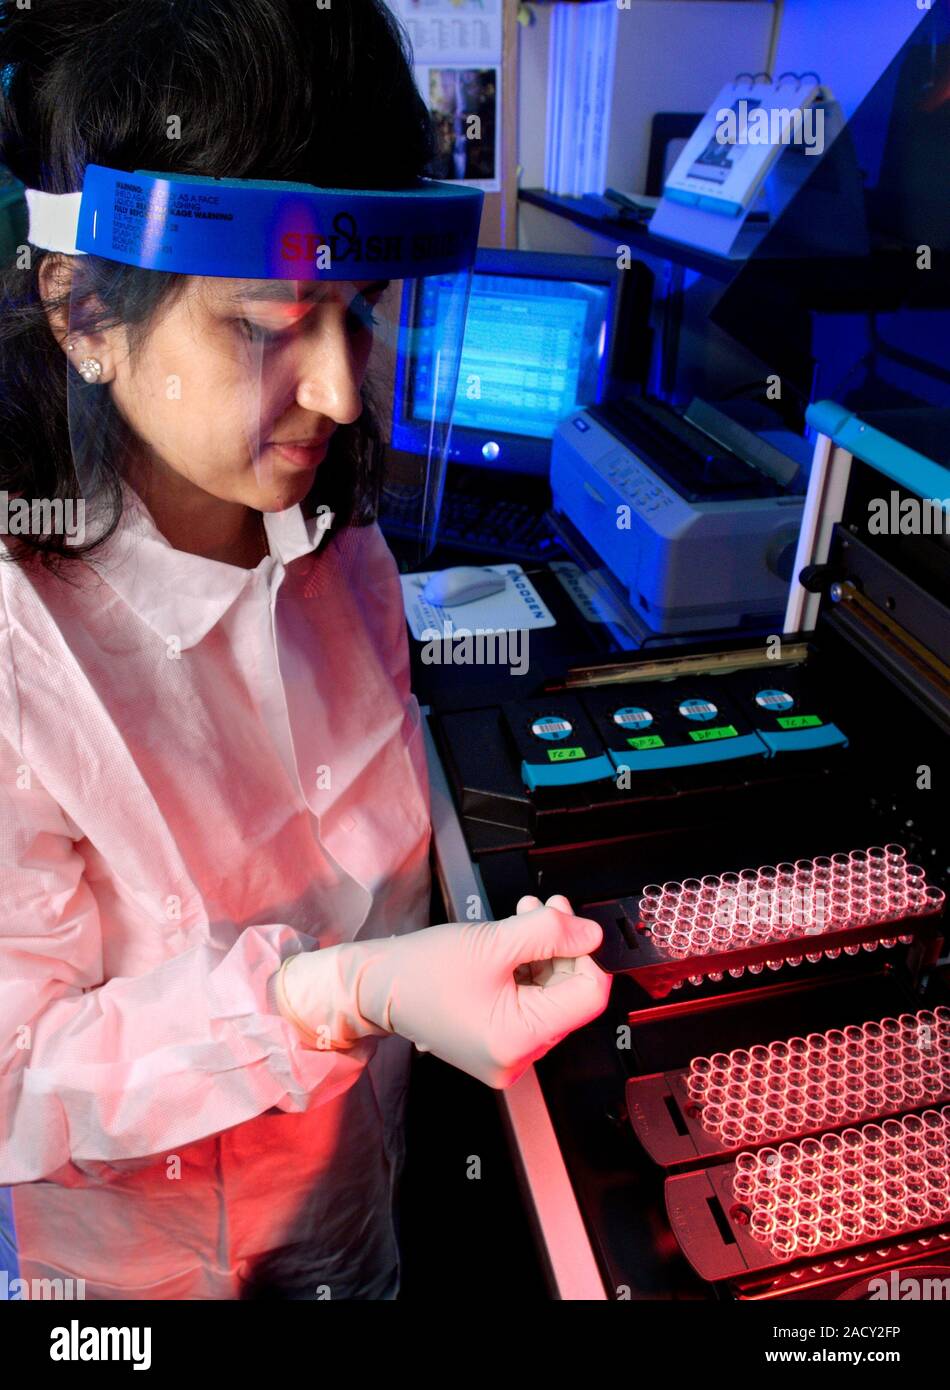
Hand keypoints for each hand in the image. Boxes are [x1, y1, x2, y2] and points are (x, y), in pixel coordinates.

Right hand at [355, 903, 611, 1087]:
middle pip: (570, 996)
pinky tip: (515, 942)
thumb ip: (549, 933)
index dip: (585, 953)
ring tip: (527, 918)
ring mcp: (508, 1054)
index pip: (588, 996)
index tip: (570, 925)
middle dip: (562, 947)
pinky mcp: (499, 1044)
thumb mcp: (493, 941)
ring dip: (545, 952)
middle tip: (548, 909)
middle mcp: (517, 1058)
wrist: (377, 986)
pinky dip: (528, 970)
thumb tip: (591, 935)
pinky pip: (530, 1004)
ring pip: (552, 996)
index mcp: (518, 1039)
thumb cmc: (421, 970)